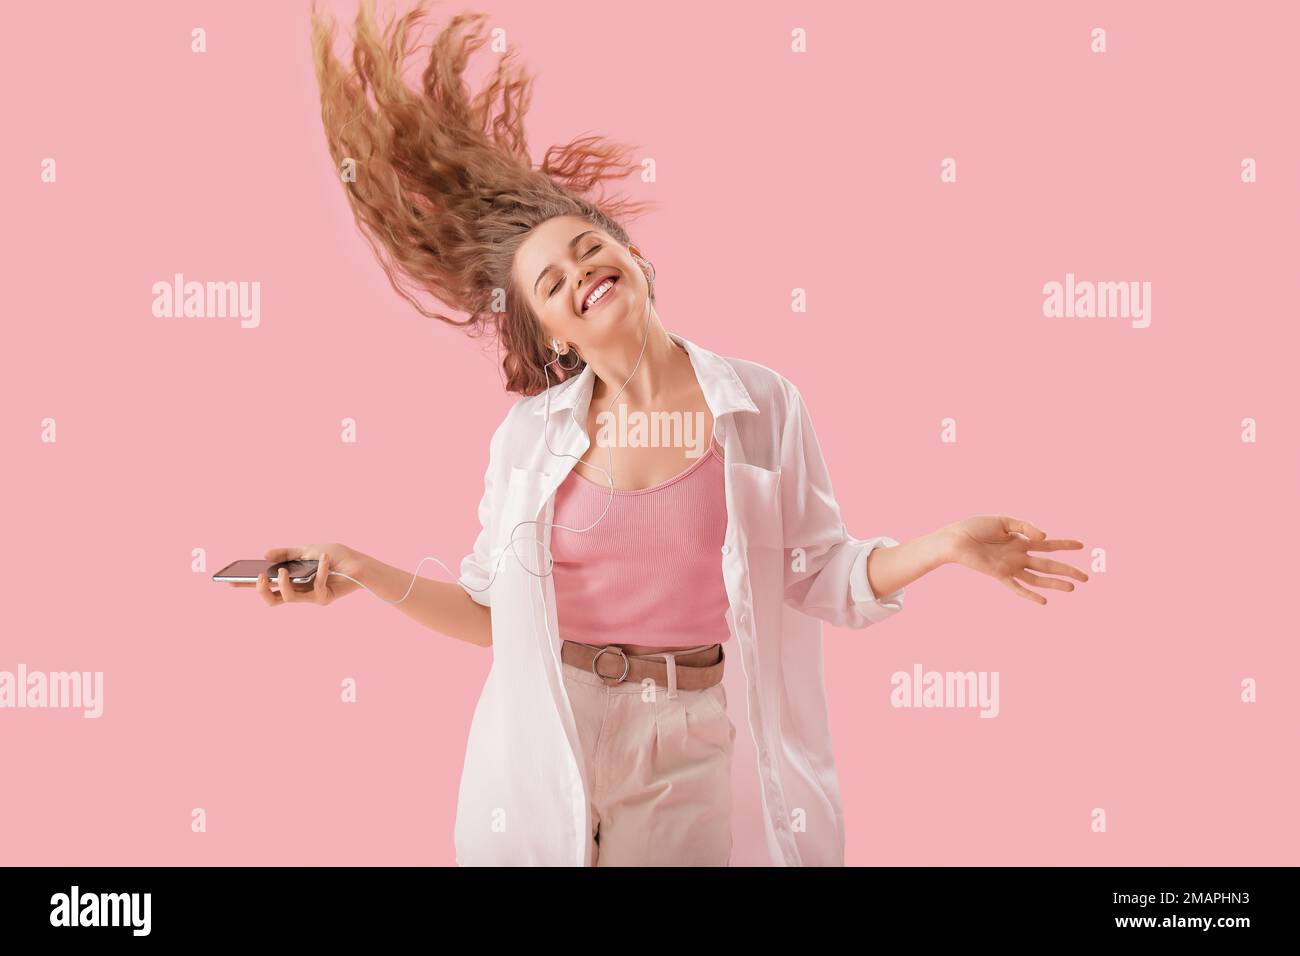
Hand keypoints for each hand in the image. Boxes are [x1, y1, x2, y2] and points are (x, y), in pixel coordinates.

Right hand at [227, 543, 369, 607]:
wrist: (359, 563)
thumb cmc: (336, 556)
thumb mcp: (308, 550)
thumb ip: (287, 553)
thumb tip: (264, 555)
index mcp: (292, 579)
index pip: (266, 585)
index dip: (247, 585)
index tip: (230, 581)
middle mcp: (299, 591)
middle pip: (273, 600)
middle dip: (262, 591)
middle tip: (259, 578)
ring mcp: (310, 597)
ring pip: (290, 598)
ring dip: (285, 584)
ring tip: (283, 571)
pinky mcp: (324, 598)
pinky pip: (317, 586)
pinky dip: (321, 570)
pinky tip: (325, 559)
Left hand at [938, 515, 1087, 604]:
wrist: (954, 538)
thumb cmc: (974, 527)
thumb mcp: (1002, 521)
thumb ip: (1025, 526)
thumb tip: (1044, 536)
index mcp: (1020, 541)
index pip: (1048, 544)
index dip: (1065, 544)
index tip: (1082, 545)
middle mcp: (1018, 555)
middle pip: (1048, 564)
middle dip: (1067, 570)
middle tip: (1086, 577)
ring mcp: (1010, 566)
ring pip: (1037, 577)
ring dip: (1055, 583)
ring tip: (1072, 588)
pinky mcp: (999, 574)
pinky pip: (1017, 587)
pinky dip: (1029, 594)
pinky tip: (1044, 601)